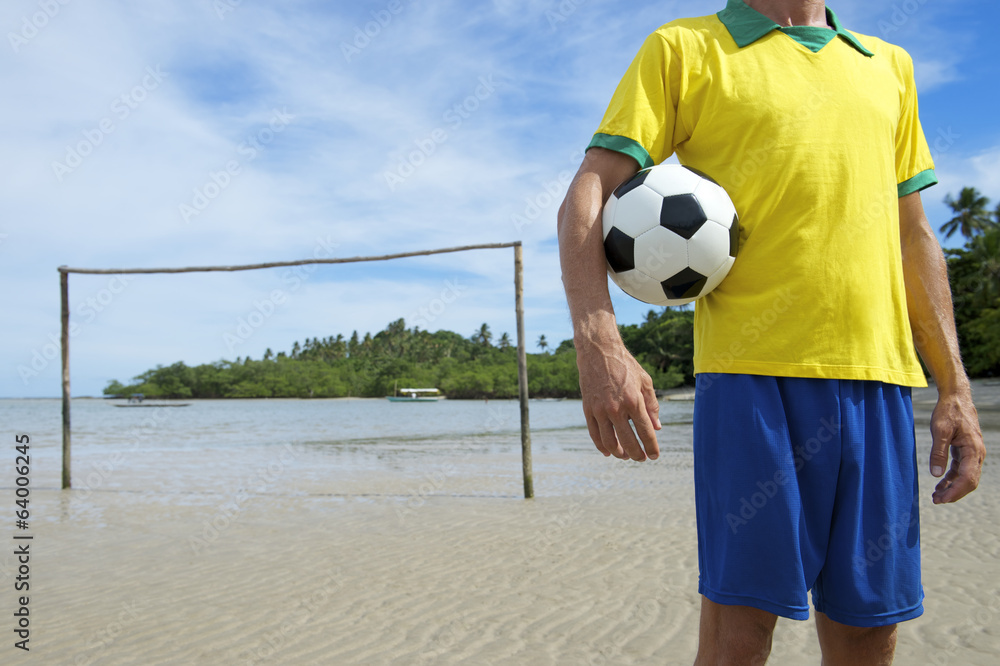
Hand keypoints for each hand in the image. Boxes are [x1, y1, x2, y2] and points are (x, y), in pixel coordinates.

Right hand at [576, 339, 660, 460]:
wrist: (598, 351)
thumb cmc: (625, 365)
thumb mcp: (645, 381)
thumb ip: (652, 405)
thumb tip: (656, 427)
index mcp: (634, 401)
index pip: (645, 431)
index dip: (651, 447)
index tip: (654, 455)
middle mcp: (616, 408)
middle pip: (628, 441)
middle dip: (637, 454)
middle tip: (642, 458)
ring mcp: (600, 410)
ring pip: (610, 441)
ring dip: (619, 453)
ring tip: (626, 456)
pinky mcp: (588, 409)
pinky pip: (594, 433)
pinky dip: (602, 446)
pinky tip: (608, 451)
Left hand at [929, 391, 984, 503]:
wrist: (955, 398)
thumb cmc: (948, 411)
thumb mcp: (939, 431)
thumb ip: (938, 452)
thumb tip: (936, 474)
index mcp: (973, 450)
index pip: (967, 478)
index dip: (955, 491)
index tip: (941, 499)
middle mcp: (977, 454)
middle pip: (969, 481)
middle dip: (954, 493)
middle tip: (936, 501)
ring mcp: (972, 453)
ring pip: (965, 477)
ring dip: (952, 487)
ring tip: (936, 496)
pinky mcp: (965, 451)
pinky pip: (960, 470)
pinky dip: (951, 478)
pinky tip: (940, 484)